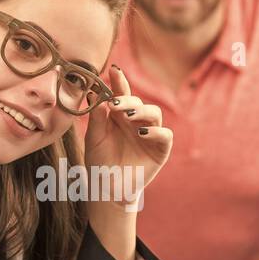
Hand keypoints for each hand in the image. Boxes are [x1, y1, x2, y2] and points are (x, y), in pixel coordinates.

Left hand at [81, 65, 172, 202]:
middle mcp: (136, 122)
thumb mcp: (94, 139)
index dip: (119, 82)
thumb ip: (96, 118)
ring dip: (142, 112)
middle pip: (138, 102)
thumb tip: (94, 94)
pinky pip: (165, 135)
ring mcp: (149, 134)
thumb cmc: (100, 162)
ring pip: (154, 114)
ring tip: (129, 117)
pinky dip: (155, 132)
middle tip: (115, 104)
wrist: (107, 188)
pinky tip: (141, 133)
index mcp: (119, 116)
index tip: (114, 71)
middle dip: (127, 101)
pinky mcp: (160, 149)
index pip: (121, 94)